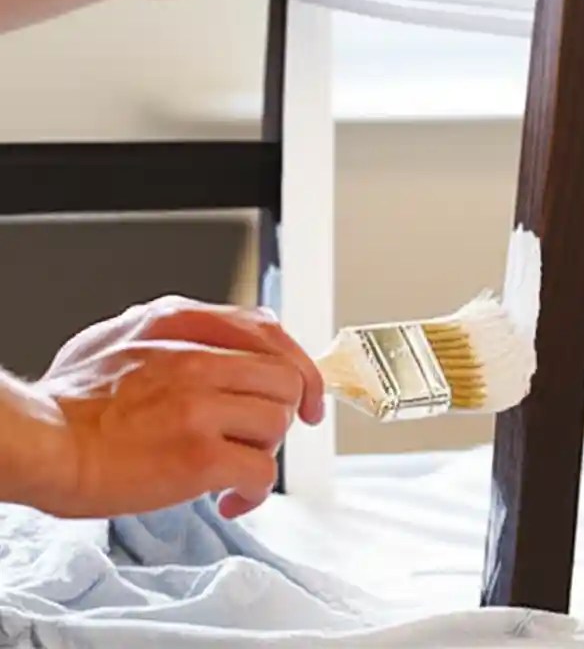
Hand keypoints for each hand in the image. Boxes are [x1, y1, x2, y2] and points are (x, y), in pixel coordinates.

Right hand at [33, 295, 321, 519]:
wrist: (37, 443)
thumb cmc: (67, 403)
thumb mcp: (118, 338)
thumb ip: (173, 334)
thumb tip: (221, 344)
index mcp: (178, 324)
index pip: (269, 331)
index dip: (296, 367)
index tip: (304, 395)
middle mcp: (197, 358)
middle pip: (285, 380)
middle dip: (282, 414)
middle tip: (257, 439)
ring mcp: (201, 405)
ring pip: (279, 423)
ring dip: (264, 452)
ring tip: (232, 467)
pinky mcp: (200, 454)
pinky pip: (262, 471)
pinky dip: (254, 491)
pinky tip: (230, 500)